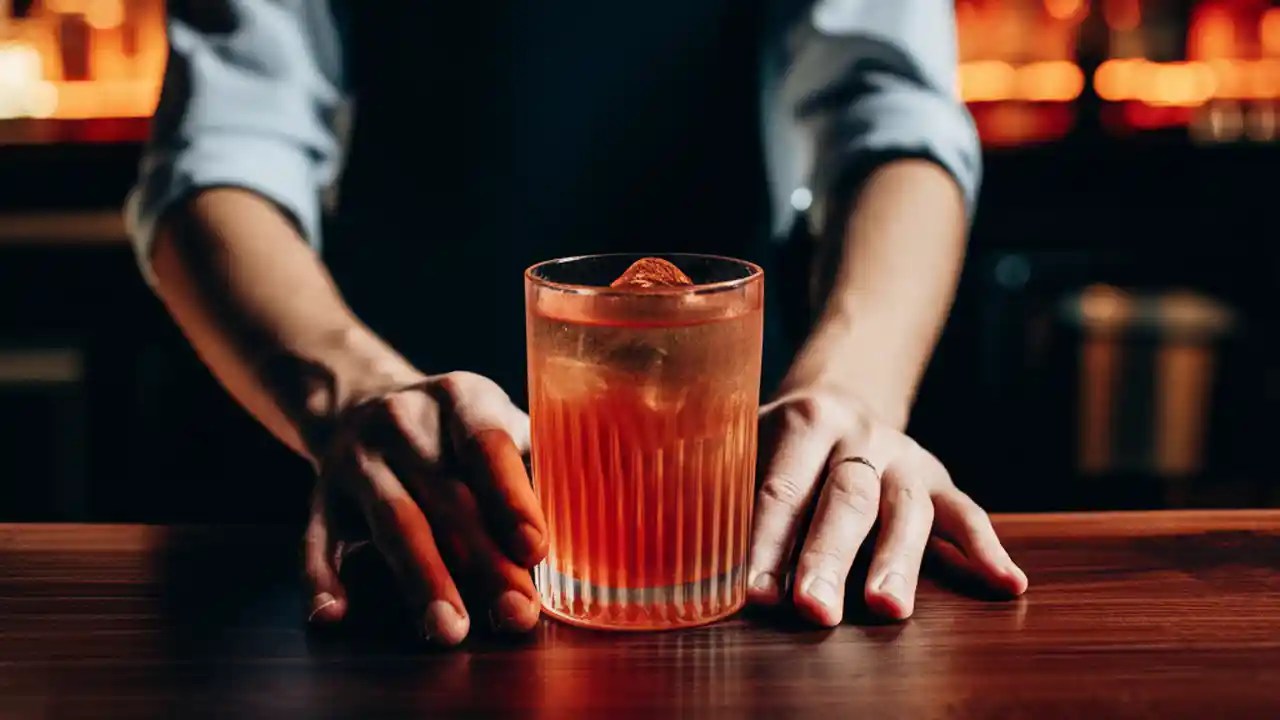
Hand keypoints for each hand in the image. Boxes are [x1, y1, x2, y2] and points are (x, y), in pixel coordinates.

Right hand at [302, 371, 547, 644]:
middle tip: (515, 613)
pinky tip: (334, 616)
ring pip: (391, 522)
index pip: (485, 442)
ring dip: (421, 579)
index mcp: (458, 396)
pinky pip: (315, 542)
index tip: (536, 546)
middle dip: (483, 561)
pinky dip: (323, 581)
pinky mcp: (320, 498)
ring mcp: (355, 459)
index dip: (511, 496)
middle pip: (445, 496)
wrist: (358, 399)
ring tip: (450, 630)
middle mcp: (402, 422)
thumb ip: (534, 463)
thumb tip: (591, 524)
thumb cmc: (454, 428)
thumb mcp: (495, 420)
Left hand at [746, 389, 1026, 624]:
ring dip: (896, 561)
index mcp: (803, 422)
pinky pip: (967, 512)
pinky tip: (1007, 584)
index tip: (754, 594)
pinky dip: (987, 548)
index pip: (781, 488)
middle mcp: (859, 436)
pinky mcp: (937, 480)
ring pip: (905, 510)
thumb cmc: (777, 442)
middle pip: (845, 499)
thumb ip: (725, 485)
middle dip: (827, 557)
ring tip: (887, 609)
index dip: (765, 542)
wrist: (839, 400)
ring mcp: (904, 458)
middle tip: (813, 609)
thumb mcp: (745, 440)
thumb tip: (692, 557)